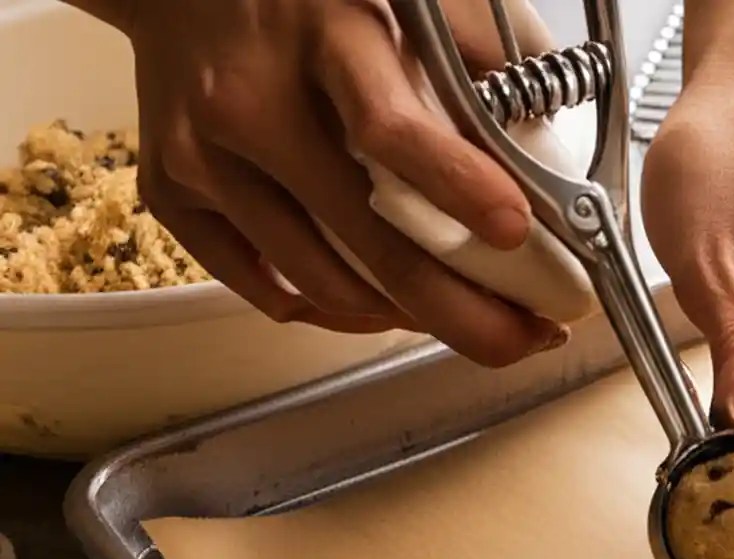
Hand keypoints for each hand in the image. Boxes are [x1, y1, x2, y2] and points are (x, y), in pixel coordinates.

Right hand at [114, 0, 563, 364]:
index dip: (457, 186)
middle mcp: (251, 101)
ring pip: (321, 280)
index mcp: (324, 37)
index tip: (517, 232)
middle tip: (525, 338)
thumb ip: (487, 51)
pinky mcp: (172, 196)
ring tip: (467, 318)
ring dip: (406, 316)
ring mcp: (203, 157)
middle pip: (365, 236)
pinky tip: (385, 306)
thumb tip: (552, 138)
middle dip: (460, 309)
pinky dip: (337, 311)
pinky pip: (267, 290)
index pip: (390, 127)